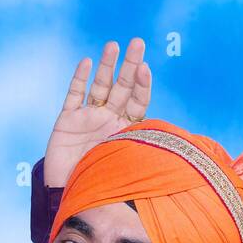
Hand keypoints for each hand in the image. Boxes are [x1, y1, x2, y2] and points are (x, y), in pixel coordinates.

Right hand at [42, 38, 152, 186]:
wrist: (70, 198)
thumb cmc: (101, 187)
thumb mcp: (128, 170)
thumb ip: (143, 157)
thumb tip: (176, 159)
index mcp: (126, 130)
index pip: (138, 101)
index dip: (142, 84)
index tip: (145, 69)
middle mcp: (109, 120)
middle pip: (122, 87)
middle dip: (129, 65)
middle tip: (137, 43)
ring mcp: (87, 119)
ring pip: (99, 86)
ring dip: (106, 66)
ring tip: (113, 46)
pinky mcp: (66, 121)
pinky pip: (74, 96)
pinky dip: (79, 79)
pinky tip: (86, 62)